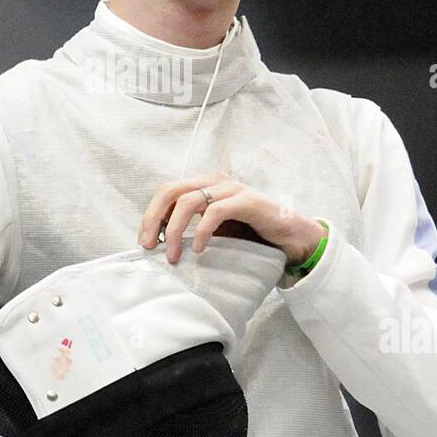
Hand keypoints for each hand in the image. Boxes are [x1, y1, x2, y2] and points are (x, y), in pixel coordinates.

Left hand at [137, 171, 327, 264]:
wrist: (291, 237)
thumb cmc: (252, 234)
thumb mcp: (215, 230)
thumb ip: (192, 228)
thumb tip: (160, 245)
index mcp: (205, 185)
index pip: (167, 191)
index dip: (151, 215)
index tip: (145, 242)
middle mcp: (215, 181)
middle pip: (171, 191)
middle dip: (154, 219)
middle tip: (150, 246)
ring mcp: (231, 188)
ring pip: (189, 201)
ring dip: (175, 230)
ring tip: (174, 255)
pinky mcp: (247, 201)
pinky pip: (216, 211)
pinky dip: (202, 231)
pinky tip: (198, 249)